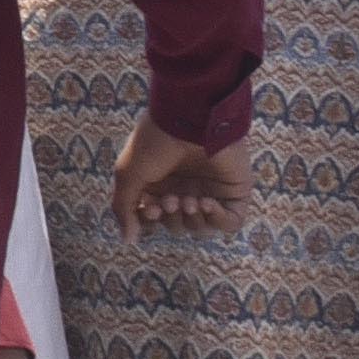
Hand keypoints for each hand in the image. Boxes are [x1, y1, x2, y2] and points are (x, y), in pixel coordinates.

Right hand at [112, 119, 250, 233]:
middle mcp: (184, 188)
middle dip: (172, 218)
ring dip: (193, 221)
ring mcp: (210, 191)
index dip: (151, 222)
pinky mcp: (234, 192)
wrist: (190, 118)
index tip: (150, 209)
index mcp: (159, 184)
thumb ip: (124, 208)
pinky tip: (206, 204)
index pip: (154, 219)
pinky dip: (218, 221)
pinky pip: (230, 223)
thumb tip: (128, 240)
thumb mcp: (128, 174)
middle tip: (171, 200)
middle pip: (177, 225)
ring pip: (202, 228)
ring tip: (190, 200)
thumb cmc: (155, 141)